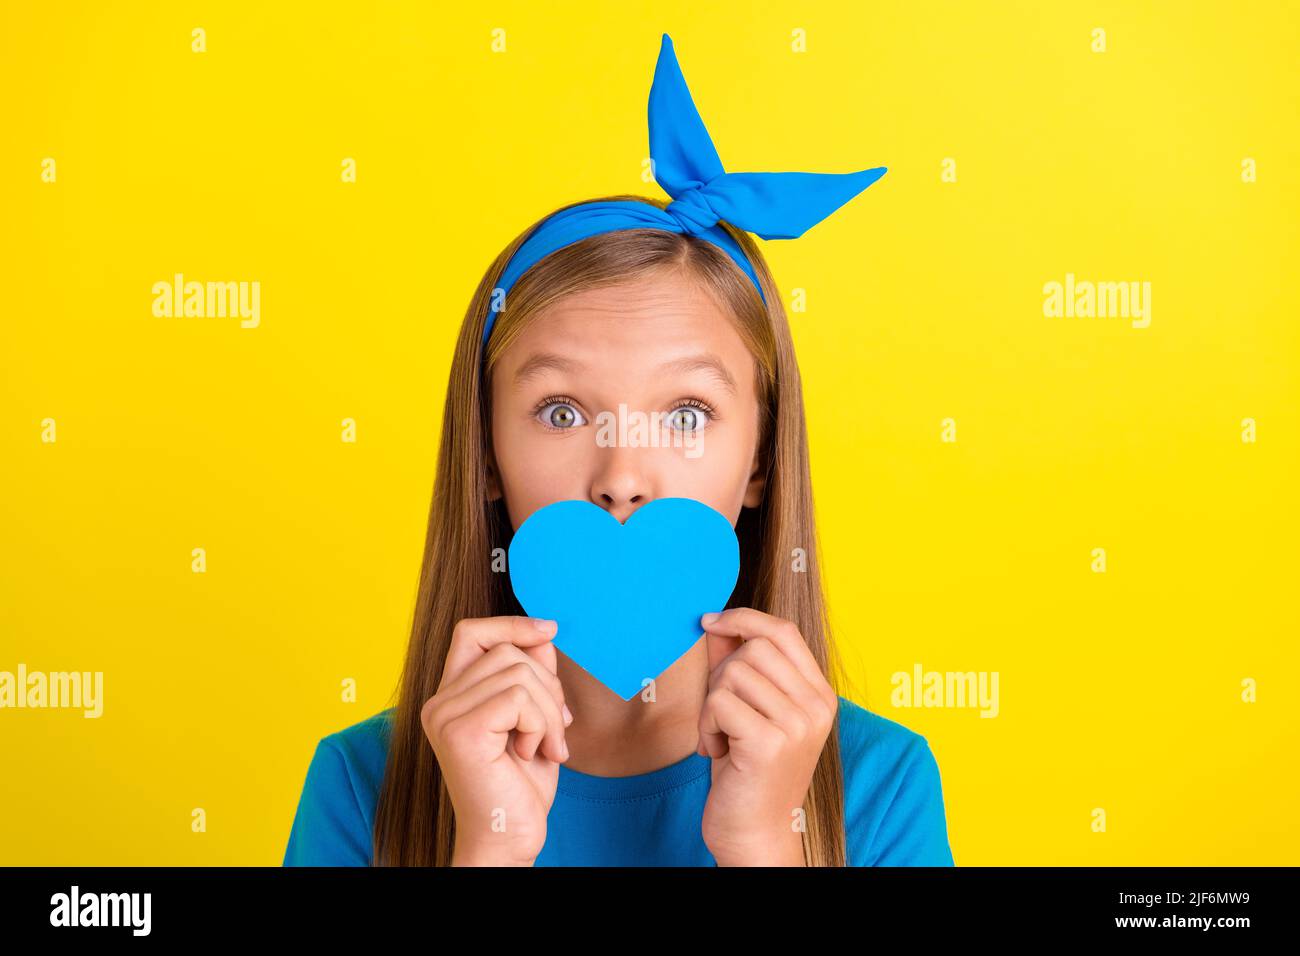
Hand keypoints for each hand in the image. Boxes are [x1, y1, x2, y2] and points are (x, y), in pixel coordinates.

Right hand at [420, 615, 572, 865]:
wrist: (509, 839)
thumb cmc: (521, 787)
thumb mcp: (535, 719)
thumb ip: (533, 677)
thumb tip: (543, 634)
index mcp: (451, 696)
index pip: (471, 632)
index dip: (511, 624)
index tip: (548, 630)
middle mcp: (438, 702)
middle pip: (507, 651)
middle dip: (548, 685)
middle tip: (558, 729)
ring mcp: (444, 715)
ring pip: (518, 673)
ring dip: (550, 712)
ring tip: (547, 746)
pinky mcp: (460, 731)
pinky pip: (518, 698)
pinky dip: (541, 725)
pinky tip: (533, 754)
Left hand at [696, 607, 838, 865]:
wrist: (754, 833)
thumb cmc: (746, 770)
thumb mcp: (747, 709)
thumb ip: (735, 663)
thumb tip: (715, 621)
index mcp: (819, 695)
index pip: (784, 631)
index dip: (744, 618)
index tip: (710, 622)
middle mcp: (816, 707)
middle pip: (754, 648)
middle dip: (722, 674)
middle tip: (721, 713)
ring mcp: (797, 725)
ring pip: (732, 673)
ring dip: (711, 705)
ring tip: (721, 737)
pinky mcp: (770, 743)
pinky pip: (719, 702)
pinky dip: (706, 725)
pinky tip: (716, 751)